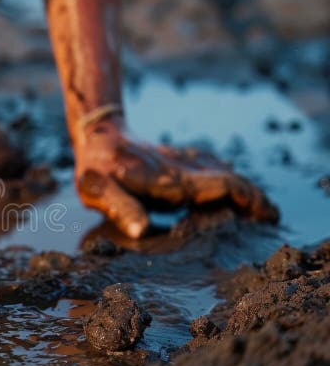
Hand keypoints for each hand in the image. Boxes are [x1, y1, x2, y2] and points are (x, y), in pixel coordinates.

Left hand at [73, 118, 278, 237]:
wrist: (95, 135)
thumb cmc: (95, 169)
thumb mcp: (99, 191)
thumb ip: (121, 208)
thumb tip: (142, 231)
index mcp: (170, 180)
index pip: (220, 185)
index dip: (244, 198)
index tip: (263, 213)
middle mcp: (181, 170)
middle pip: (229, 179)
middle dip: (252, 197)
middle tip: (271, 216)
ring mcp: (180, 164)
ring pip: (221, 173)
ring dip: (242, 188)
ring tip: (260, 207)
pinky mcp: (175, 163)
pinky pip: (209, 170)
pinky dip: (226, 180)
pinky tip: (231, 189)